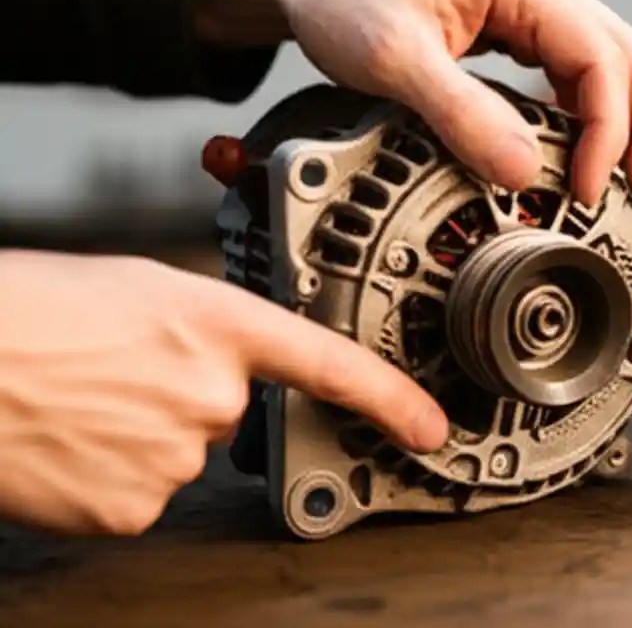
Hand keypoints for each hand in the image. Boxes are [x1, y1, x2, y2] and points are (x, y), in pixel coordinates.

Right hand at [0, 250, 446, 535]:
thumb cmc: (27, 311)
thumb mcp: (137, 289)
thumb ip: (204, 325)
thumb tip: (219, 358)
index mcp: (217, 324)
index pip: (330, 364)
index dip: (390, 398)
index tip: (427, 427)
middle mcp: (211, 392)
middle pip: (229, 409)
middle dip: (185, 393)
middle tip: (117, 369)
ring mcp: (177, 455)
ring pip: (181, 452)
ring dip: (142, 432)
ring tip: (81, 397)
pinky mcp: (136, 508)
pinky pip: (143, 493)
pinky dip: (112, 474)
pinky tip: (74, 439)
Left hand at [193, 0, 631, 207]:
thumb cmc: (345, 0)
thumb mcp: (394, 60)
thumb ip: (460, 114)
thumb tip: (524, 171)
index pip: (602, 60)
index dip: (607, 130)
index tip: (584, 187)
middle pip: (629, 60)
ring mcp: (537, 13)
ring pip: (613, 69)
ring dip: (626, 127)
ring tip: (624, 186)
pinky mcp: (523, 35)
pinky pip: (579, 77)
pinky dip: (592, 120)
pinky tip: (585, 156)